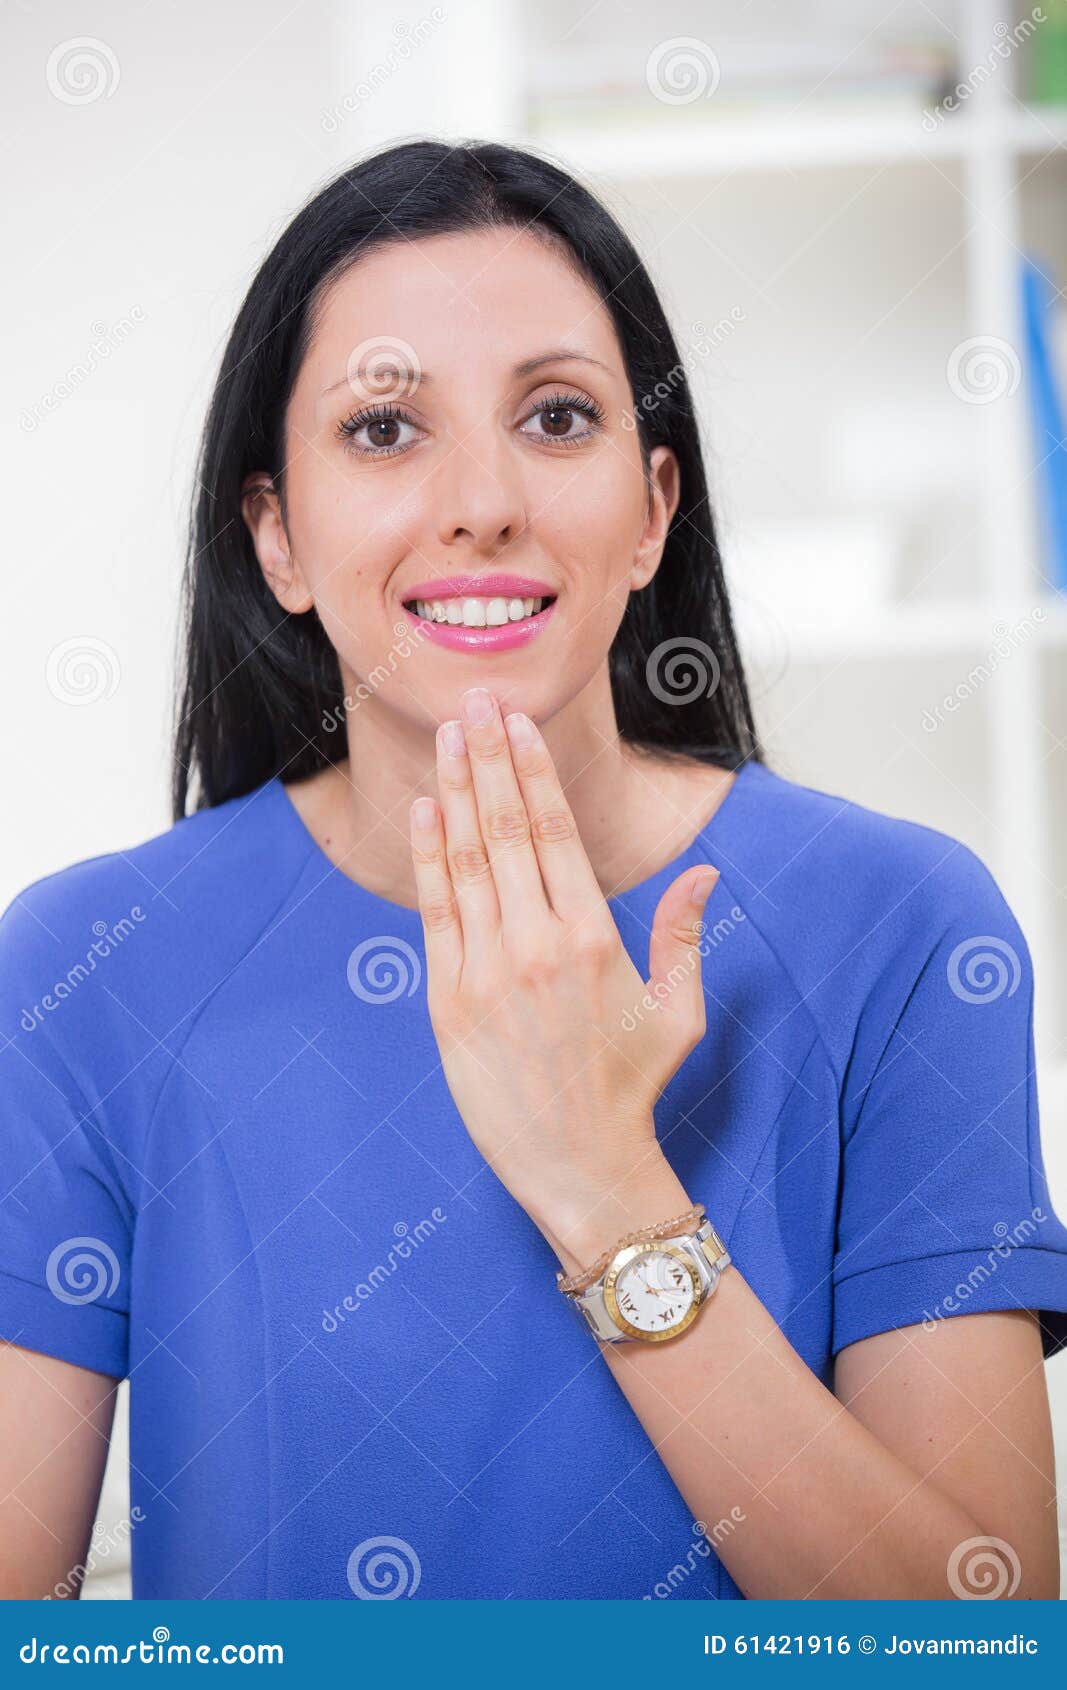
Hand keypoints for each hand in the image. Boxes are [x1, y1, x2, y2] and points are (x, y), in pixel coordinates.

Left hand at [407, 686, 718, 1260]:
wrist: (580, 1168)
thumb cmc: (634, 1089)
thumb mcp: (679, 1012)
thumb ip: (685, 934)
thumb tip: (704, 869)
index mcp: (593, 938)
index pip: (554, 830)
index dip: (531, 769)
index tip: (517, 723)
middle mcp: (535, 945)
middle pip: (503, 829)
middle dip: (488, 758)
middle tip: (475, 703)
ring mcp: (484, 972)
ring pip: (464, 861)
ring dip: (454, 792)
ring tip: (447, 739)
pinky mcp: (446, 1003)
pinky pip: (434, 913)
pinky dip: (427, 857)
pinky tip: (425, 810)